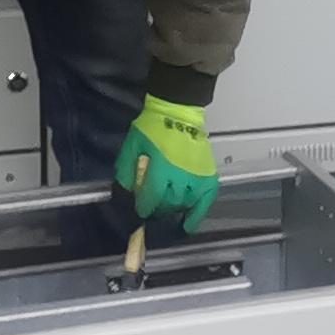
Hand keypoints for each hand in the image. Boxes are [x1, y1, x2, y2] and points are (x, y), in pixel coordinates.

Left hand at [115, 96, 218, 232]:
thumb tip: (125, 192)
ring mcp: (197, 176)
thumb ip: (126, 170)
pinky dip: (198, 214)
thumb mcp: (133, 145)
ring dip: (174, 209)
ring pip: (185, 203)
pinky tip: (188, 224)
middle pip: (169, 203)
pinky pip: (206, 200)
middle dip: (158, 209)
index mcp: (163, 167)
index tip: (140, 210)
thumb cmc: (153, 127)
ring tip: (167, 208)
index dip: (144, 207)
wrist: (178, 111)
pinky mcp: (208, 174)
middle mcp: (182, 175)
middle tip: (152, 209)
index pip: (153, 197)